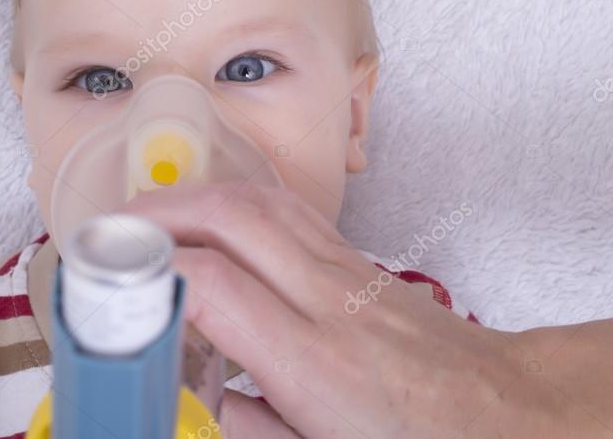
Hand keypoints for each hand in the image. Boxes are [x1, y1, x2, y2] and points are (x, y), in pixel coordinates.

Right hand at [121, 181, 555, 437]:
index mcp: (314, 364)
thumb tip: (186, 402)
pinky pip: (287, 207)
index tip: (114, 277)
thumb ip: (244, 427)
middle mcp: (327, 300)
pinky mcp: (353, 256)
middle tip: (114, 229)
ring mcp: (344, 268)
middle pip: (233, 218)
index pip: (216, 285)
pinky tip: (210, 210)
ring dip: (193, 195)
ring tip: (148, 213)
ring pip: (259, 200)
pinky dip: (235, 198)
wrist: (498, 411)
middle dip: (160, 212)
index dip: (155, 269)